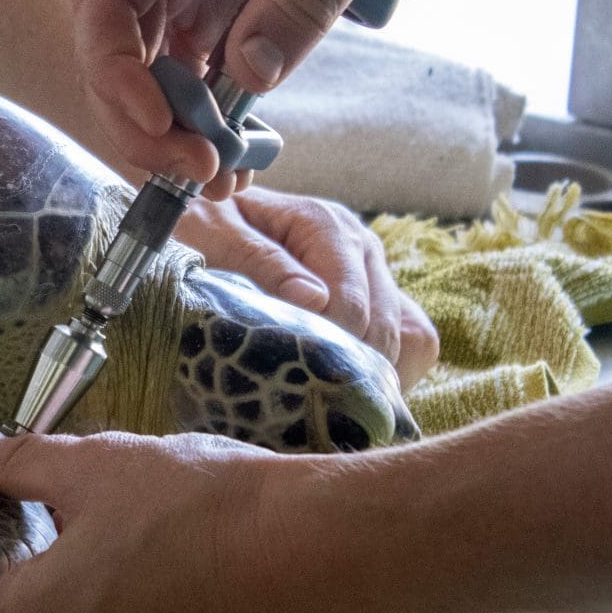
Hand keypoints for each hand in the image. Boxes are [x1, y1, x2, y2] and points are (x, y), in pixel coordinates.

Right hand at [72, 0, 486, 192]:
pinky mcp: (229, 19)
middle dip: (142, 117)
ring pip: (152, 76)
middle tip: (194, 169)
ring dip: (174, 135)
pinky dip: (212, 129)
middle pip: (117, 46)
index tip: (160, 121)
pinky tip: (239, 166)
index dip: (114, 63)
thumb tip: (248, 74)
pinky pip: (200, 86)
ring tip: (221, 182)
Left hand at [176, 187, 437, 386]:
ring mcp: (373, 274)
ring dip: (379, 376)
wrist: (198, 212)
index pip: (351, 306)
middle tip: (304, 399)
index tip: (287, 375)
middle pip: (388, 329)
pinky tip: (346, 388)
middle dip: (351, 370)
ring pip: (413, 339)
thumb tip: (315, 301)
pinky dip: (389, 372)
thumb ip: (260, 263)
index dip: (325, 348)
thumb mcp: (211, 235)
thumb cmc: (198, 223)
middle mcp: (361, 247)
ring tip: (329, 400)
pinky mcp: (376, 299)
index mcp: (326, 226)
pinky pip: (411, 344)